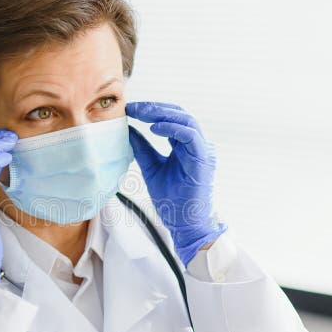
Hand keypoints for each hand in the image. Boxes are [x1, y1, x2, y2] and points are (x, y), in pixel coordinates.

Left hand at [126, 101, 227, 266]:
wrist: (185, 224)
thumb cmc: (172, 200)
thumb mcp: (151, 168)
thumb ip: (142, 149)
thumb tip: (128, 130)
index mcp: (185, 146)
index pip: (170, 118)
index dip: (151, 111)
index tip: (129, 109)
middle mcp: (196, 145)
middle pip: (179, 114)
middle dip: (154, 108)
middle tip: (132, 107)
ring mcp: (202, 151)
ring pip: (186, 119)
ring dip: (162, 113)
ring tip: (141, 113)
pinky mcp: (203, 160)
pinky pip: (190, 136)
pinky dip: (172, 128)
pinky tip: (154, 128)